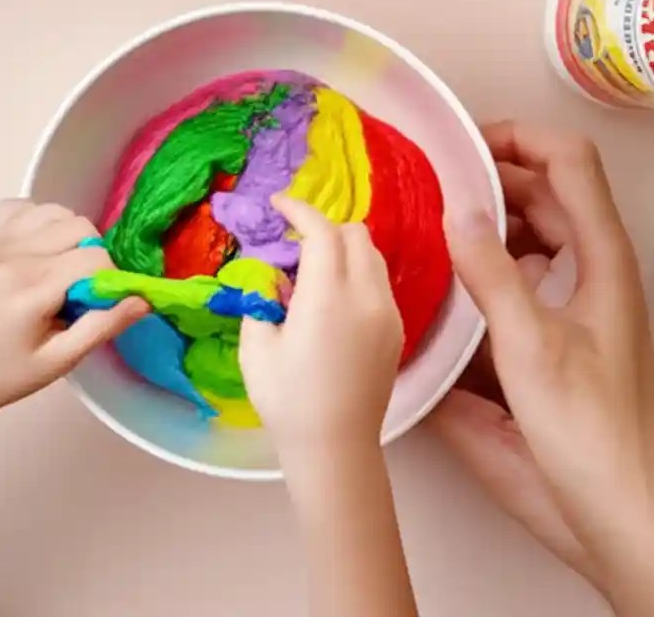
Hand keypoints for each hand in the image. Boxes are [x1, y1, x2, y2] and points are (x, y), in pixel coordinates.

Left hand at [0, 199, 146, 420]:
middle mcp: (12, 255)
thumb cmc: (6, 375)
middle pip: (78, 227)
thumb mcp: (60, 361)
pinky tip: (39, 247)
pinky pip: (17, 207)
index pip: (94, 258)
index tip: (103, 303)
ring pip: (52, 211)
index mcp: (31, 287)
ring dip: (69, 234)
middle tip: (84, 289)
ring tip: (64, 267)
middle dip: (94, 255)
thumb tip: (143, 300)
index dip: (111, 279)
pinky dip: (37, 219)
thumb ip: (103, 326)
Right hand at [238, 195, 404, 451]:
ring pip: (373, 256)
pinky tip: (331, 299)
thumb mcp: (256, 346)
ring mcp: (388, 313)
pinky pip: (379, 283)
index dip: (300, 210)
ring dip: (343, 249)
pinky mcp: (396, 331)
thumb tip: (271, 275)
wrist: (336, 448)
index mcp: (329, 297)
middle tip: (292, 243)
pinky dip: (357, 273)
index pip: (323, 231)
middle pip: (356, 233)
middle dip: (324, 227)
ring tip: (311, 271)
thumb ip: (262, 298)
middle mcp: (367, 297)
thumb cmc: (288, 401)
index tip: (278, 206)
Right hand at [428, 123, 653, 615]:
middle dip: (484, 183)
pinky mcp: (537, 354)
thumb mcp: (537, 350)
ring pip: (516, 250)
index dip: (517, 138)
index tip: (456, 144)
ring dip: (473, 236)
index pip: (566, 163)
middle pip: (537, 200)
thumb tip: (458, 212)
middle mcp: (580, 277)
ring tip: (415, 234)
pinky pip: (499, 300)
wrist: (627, 520)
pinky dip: (468, 288)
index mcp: (598, 260)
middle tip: (420, 186)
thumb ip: (494, 277)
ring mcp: (559, 316)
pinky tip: (428, 300)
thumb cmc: (600, 438)